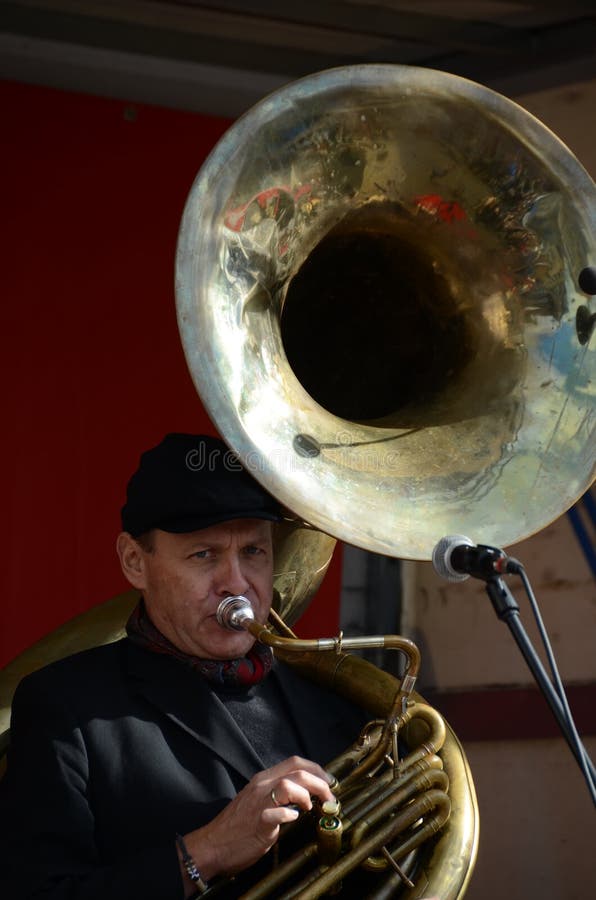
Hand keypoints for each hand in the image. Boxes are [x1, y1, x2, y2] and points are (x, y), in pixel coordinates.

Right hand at [181, 755, 333, 888]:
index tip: (329, 781)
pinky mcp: (258, 822)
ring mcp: (259, 803)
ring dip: (308, 795)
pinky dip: (290, 814)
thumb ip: (276, 793)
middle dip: (321, 782)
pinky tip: (293, 819)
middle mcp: (261, 786)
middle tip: (329, 797)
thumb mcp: (257, 800)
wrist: (212, 845)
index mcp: (263, 779)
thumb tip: (304, 793)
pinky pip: (278, 813)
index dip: (317, 769)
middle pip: (299, 771)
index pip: (295, 762)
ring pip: (290, 785)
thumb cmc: (237, 826)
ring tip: (311, 809)